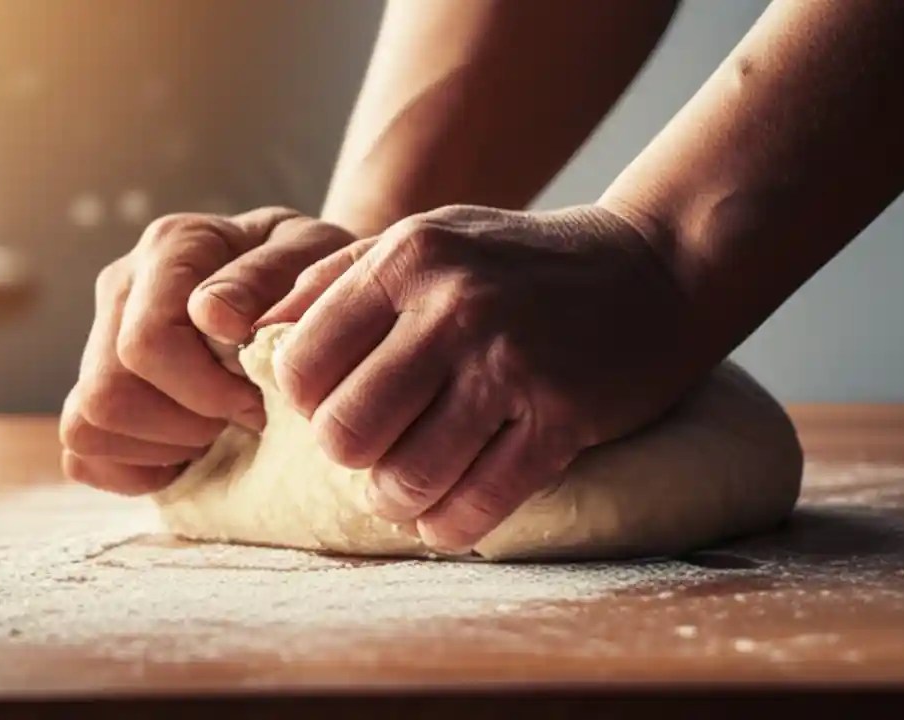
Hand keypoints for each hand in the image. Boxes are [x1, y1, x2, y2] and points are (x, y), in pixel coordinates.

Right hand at [61, 207, 353, 494]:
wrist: (302, 284)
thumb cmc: (310, 274)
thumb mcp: (315, 255)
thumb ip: (268, 277)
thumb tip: (212, 315)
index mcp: (170, 247)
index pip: (147, 343)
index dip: (207, 391)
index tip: (259, 398)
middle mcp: (122, 286)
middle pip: (108, 393)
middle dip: (186, 424)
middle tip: (240, 416)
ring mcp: (99, 338)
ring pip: (88, 425)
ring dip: (161, 445)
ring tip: (215, 426)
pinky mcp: (93, 386)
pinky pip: (83, 453)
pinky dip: (135, 468)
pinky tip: (186, 450)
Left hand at [261, 204, 701, 552]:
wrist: (654, 266)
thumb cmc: (516, 263)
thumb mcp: (425, 238)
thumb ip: (335, 279)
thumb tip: (249, 332)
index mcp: (406, 259)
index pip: (301, 363)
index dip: (303, 402)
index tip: (332, 405)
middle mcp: (453, 308)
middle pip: (344, 430)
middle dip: (347, 457)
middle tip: (370, 452)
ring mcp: (510, 365)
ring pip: (406, 477)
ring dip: (396, 500)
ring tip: (405, 487)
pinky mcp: (562, 418)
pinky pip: (478, 504)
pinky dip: (449, 524)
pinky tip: (447, 512)